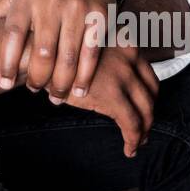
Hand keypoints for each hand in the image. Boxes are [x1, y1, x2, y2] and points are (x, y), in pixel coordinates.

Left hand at [0, 0, 119, 103]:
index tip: (3, 84)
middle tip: (33, 89)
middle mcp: (50, 2)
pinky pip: (90, 54)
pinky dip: (83, 77)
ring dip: (60, 84)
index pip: (12, 34)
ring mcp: (76, 9)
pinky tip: (77, 91)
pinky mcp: (99, 17)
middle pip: (42, 52)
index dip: (6, 62)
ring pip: (67, 57)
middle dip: (36, 78)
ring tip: (55, 97)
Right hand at [62, 43, 159, 157]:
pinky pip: (132, 124)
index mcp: (124, 42)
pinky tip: (129, 148)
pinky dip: (133, 139)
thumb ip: (106, 59)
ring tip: (137, 142)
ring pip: (145, 110)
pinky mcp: (112, 97)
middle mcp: (129, 56)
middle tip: (143, 128)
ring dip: (144, 130)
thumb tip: (113, 84)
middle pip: (151, 91)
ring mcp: (123, 76)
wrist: (38, 57)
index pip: (147, 73)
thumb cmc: (56, 54)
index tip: (143, 107)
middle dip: (148, 112)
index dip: (149, 94)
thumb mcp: (89, 48)